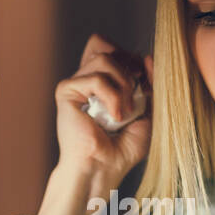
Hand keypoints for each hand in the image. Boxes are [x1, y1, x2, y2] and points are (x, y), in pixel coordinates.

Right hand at [53, 33, 153, 187]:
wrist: (104, 169)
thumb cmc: (123, 149)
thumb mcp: (147, 111)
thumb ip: (149, 83)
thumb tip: (146, 56)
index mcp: (102, 82)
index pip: (114, 49)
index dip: (133, 60)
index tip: (146, 88)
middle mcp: (86, 80)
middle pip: (105, 45)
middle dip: (129, 67)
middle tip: (136, 95)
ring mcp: (76, 85)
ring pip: (104, 58)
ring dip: (124, 84)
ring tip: (126, 111)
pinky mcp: (66, 92)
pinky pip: (95, 77)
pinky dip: (112, 96)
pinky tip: (115, 117)